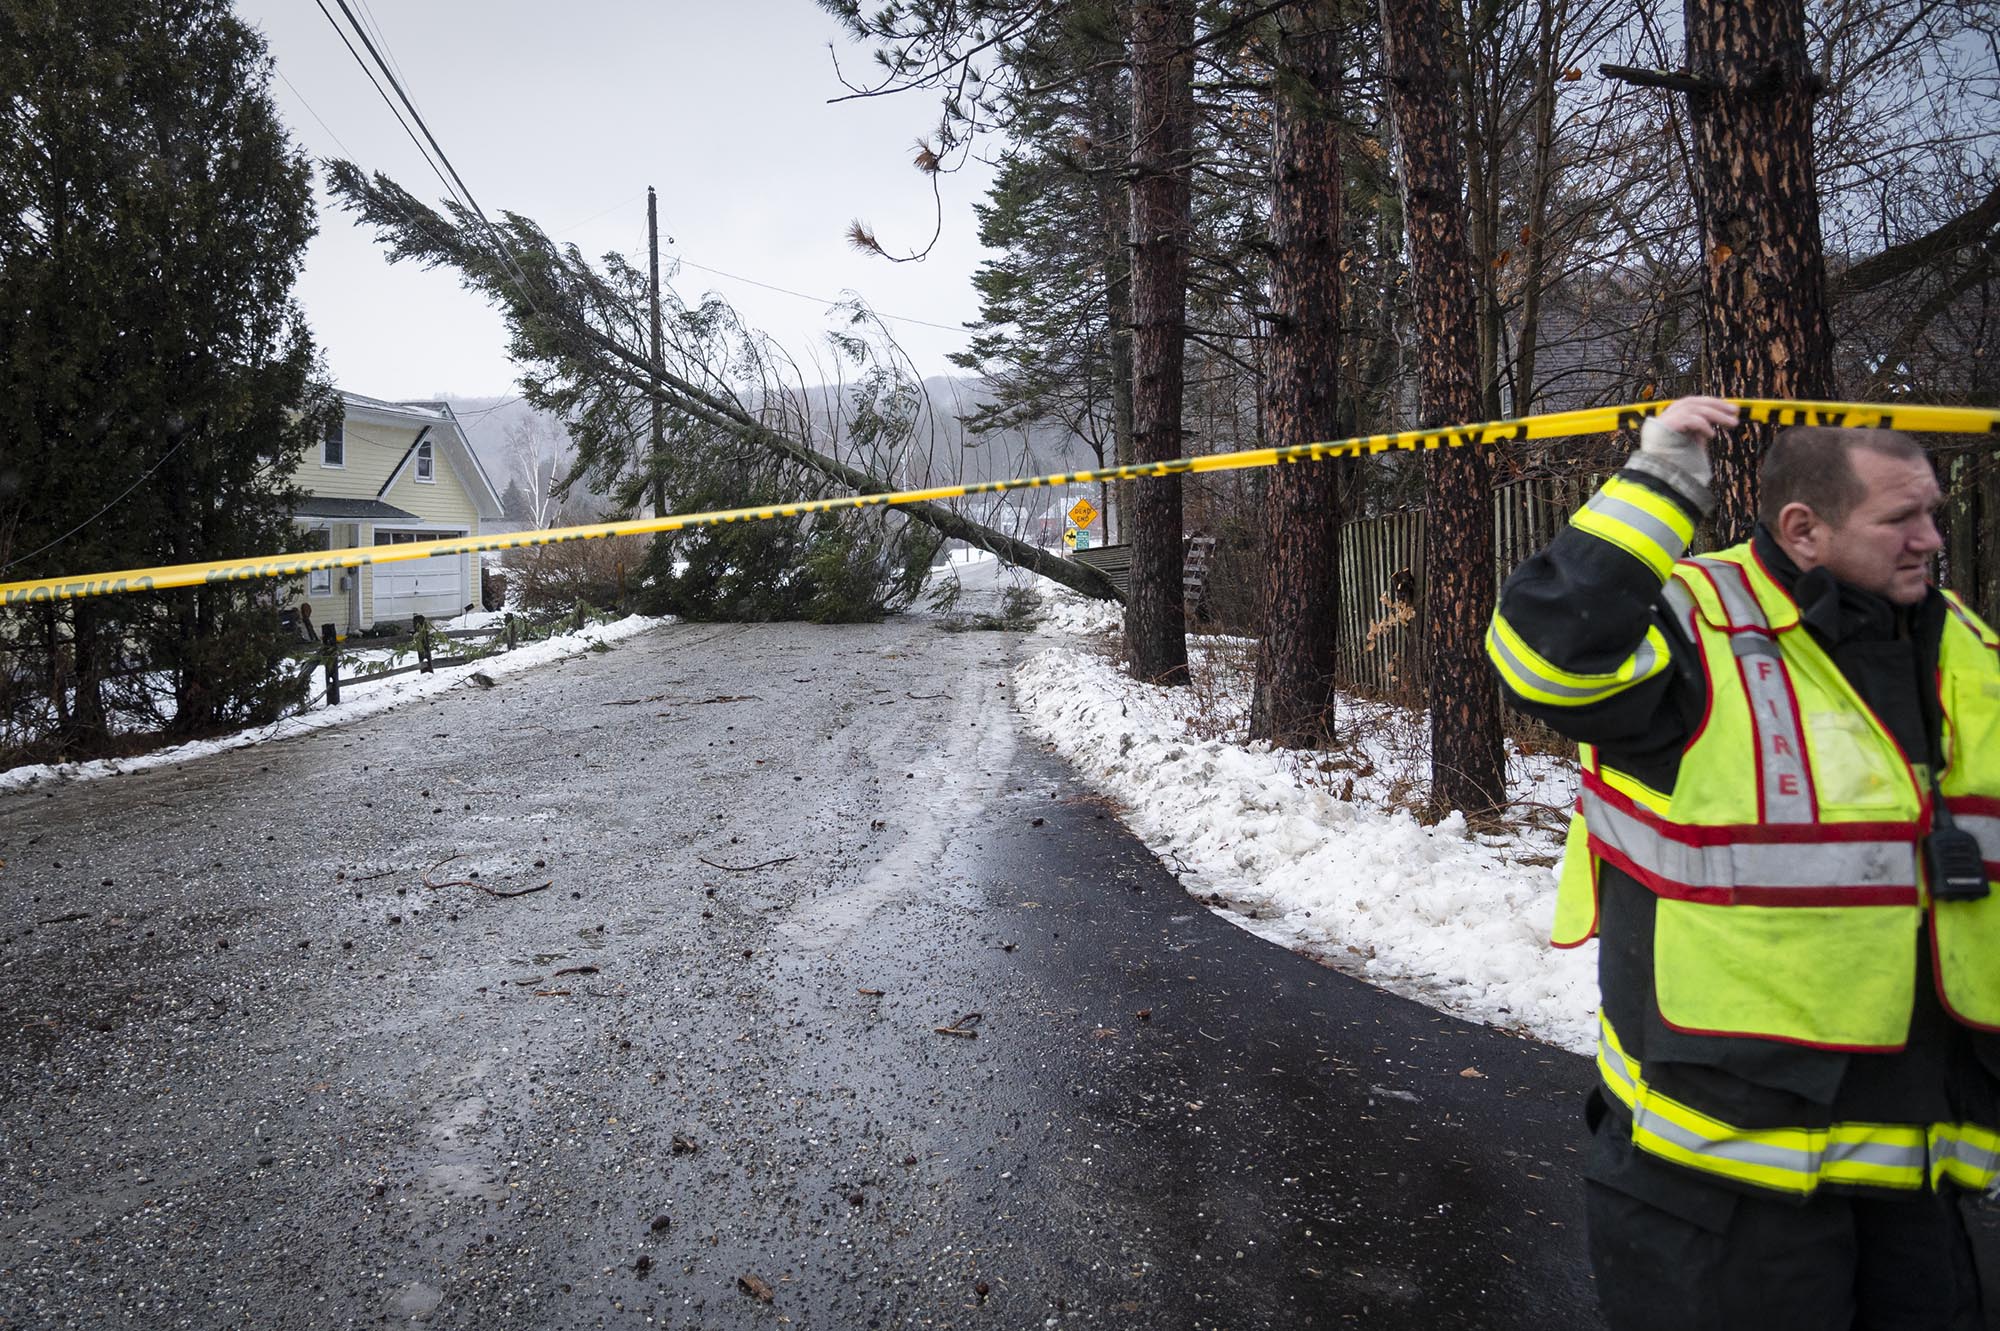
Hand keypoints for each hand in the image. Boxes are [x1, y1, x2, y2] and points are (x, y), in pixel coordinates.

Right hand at [1629, 395, 1735, 512]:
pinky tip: (1712, 435)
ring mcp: (1662, 422)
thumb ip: (1699, 434)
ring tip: (1733, 423)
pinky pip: (1689, 419)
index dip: (1710, 403)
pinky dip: (1703, 425)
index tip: (1728, 408)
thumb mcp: (1692, 447)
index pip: (1691, 404)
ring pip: (1693, 408)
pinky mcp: (1663, 426)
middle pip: (1692, 402)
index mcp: (1670, 421)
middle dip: (1716, 405)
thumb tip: (1716, 423)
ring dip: (1716, 414)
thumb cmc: (1675, 470)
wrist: (1660, 482)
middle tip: (1735, 411)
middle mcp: (1664, 419)